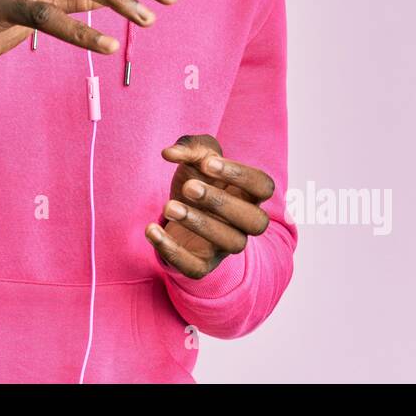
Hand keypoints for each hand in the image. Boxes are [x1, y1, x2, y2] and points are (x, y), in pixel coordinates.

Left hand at [146, 134, 274, 278]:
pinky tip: (152, 230)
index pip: (263, 186)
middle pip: (256, 221)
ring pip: (231, 243)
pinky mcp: (202, 264)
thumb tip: (170, 153)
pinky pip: (195, 267)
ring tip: (169, 207)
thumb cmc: (195, 180)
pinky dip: (172, 250)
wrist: (176, 214)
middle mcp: (243, 223)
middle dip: (222, 203)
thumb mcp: (195, 157)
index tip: (207, 163)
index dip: (240, 175)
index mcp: (248, 194)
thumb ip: (189, 148)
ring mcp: (225, 247)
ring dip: (199, 224)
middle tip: (189, 187)